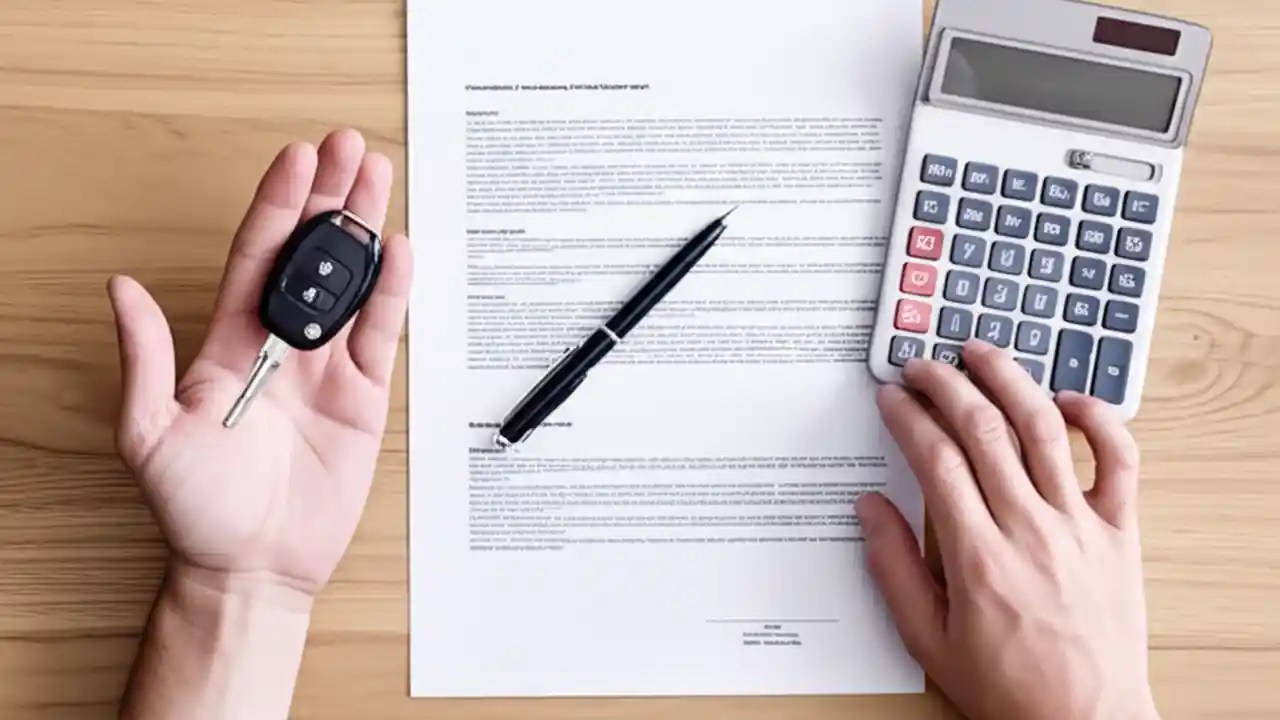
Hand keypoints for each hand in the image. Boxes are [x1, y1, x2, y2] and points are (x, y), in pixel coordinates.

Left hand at [108, 128, 411, 596]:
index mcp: (230, 341)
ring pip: (352, 282)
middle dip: (329, 197)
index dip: (278, 204)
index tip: (296, 158)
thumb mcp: (149, 434)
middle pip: (311, 254)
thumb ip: (145, 359)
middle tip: (349, 147)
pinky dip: (393, 292)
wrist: (254, 565)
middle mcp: (281, 344)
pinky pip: (382, 334)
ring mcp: (326, 367)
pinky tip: (398, 251)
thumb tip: (121, 289)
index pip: (258, 255)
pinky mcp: (363, 395)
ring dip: (365, 230)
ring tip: (379, 180)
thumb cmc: (196, 509)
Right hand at [858, 342, 1155, 719]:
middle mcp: (1029, 528)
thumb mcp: (927, 639)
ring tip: (981, 352)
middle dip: (944, 385)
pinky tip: (1067, 400)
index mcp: (976, 556)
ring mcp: (1080, 524)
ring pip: (1043, 428)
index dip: (907, 416)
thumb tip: (868, 509)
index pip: (934, 458)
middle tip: (922, 366)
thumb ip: (893, 568)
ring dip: (1008, 379)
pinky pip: (1119, 460)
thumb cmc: (1008, 687)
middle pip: (982, 429)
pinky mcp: (1120, 531)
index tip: (891, 398)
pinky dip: (1098, 420)